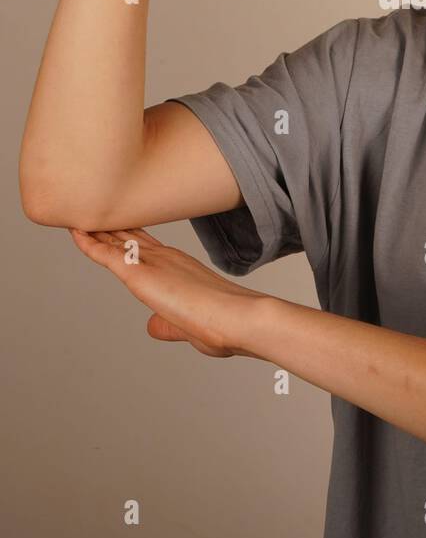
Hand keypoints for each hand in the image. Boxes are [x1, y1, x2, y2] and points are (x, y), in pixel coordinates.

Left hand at [67, 226, 271, 357]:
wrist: (238, 318)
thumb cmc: (223, 326)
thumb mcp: (188, 327)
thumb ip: (166, 325)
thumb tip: (151, 327)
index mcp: (176, 268)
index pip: (143, 247)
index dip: (123, 238)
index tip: (108, 230)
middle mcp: (163, 258)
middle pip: (127, 236)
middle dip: (108, 227)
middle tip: (88, 210)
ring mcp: (152, 262)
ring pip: (114, 239)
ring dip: (95, 229)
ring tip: (75, 213)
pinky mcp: (140, 273)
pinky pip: (105, 254)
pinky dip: (88, 243)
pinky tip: (75, 232)